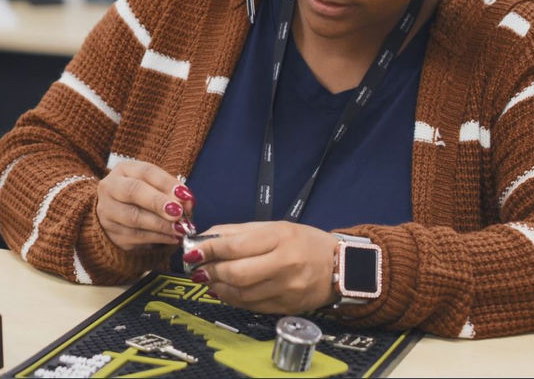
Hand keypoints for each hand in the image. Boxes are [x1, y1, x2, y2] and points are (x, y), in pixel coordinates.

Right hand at [95, 160, 195, 250]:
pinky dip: (158, 238)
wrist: (120, 215)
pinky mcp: (111, 233)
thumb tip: (187, 203)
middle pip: (133, 191)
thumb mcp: (156, 186)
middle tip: (178, 212)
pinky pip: (136, 237)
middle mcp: (110, 188)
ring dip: (160, 224)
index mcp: (124, 170)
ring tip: (180, 228)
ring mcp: (107, 211)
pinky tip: (172, 237)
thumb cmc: (143, 196)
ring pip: (133, 218)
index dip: (166, 183)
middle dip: (158, 202)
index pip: (146, 172)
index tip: (184, 195)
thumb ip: (172, 192)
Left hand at [186, 221, 336, 314]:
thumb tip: (205, 239)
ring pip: (241, 294)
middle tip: (198, 269)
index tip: (192, 252)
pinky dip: (233, 299)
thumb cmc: (304, 242)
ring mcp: (287, 289)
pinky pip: (251, 306)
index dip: (208, 250)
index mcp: (280, 238)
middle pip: (236, 273)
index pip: (235, 246)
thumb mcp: (273, 227)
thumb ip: (237, 233)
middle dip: (210, 271)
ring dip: (218, 288)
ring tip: (209, 279)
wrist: (341, 266)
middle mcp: (285, 264)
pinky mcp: (286, 307)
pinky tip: (225, 291)